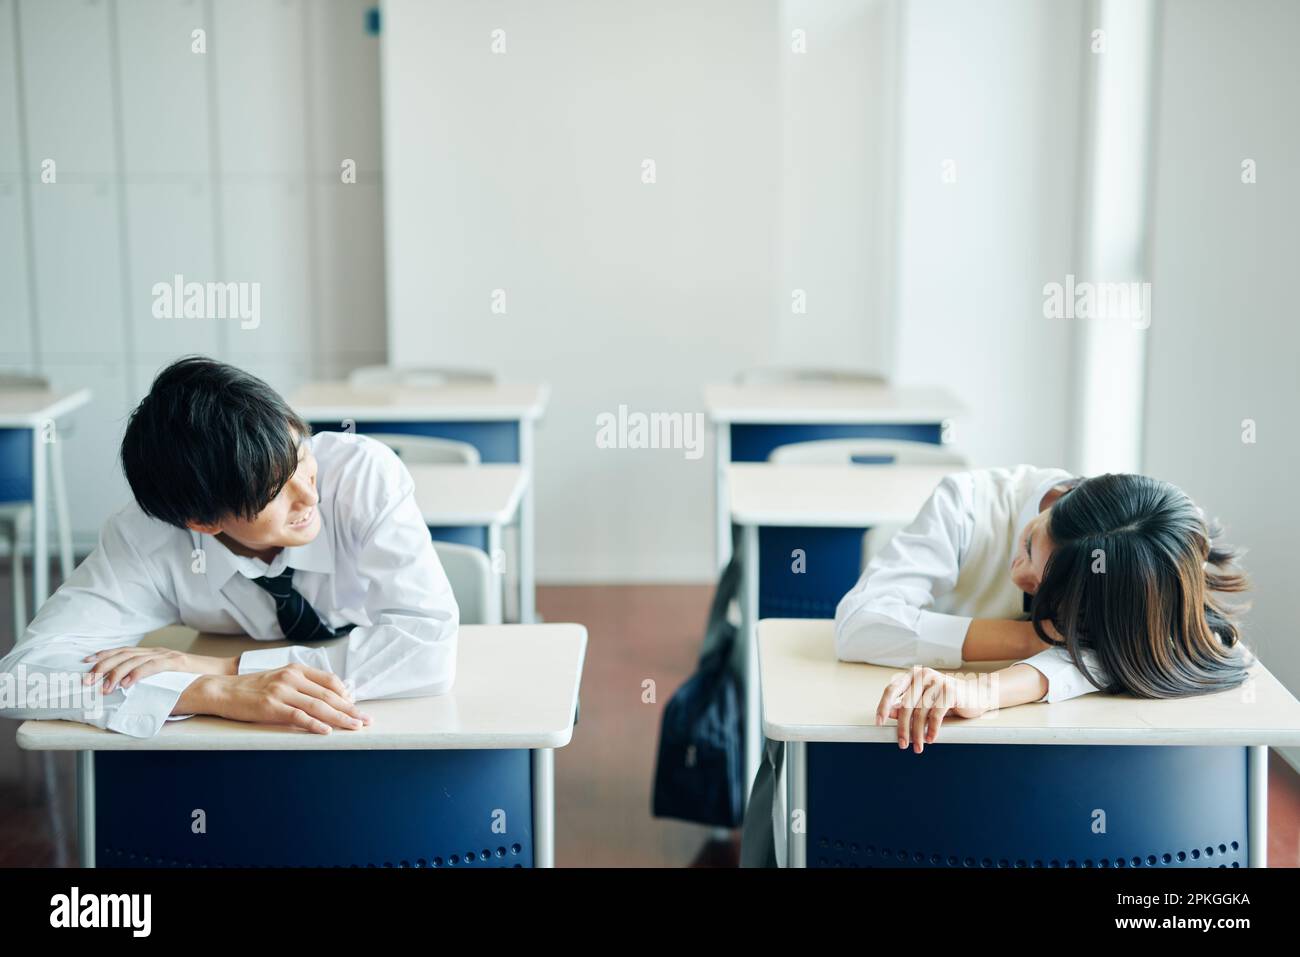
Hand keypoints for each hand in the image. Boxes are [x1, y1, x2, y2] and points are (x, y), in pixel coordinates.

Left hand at [82, 647, 236, 692]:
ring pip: (134, 660)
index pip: (123, 651)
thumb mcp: (169, 680)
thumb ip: (151, 683)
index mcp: (154, 654)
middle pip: (123, 654)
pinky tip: (125, 684)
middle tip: (87, 680)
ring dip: (115, 673)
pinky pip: (152, 667)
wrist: (221, 677)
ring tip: (103, 687)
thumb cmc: (196, 682)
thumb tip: (131, 697)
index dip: (103, 655)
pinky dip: (136, 674)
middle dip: (102, 666)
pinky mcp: (176, 663)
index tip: (85, 662)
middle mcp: (158, 651)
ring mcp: (167, 655)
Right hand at [180, 664, 372, 733]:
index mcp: (297, 670)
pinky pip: (298, 716)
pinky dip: (314, 724)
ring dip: (340, 718)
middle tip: (366, 720)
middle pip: (329, 695)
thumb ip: (302, 685)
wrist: (222, 690)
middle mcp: (292, 678)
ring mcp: (281, 692)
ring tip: (355, 727)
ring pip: (318, 706)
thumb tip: (329, 698)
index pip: (330, 681)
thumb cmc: (252, 688)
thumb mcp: (280, 678)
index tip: (358, 707)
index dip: (347, 695)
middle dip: (351, 709)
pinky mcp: (270, 707)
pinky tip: (326, 731)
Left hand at [876, 665, 989, 753]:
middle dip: (903, 728)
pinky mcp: (950, 691)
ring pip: (920, 712)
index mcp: (913, 675)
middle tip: (902, 744)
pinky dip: (932, 729)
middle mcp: (923, 675)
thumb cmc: (947, 699)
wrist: (977, 695)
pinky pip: (936, 714)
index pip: (891, 690)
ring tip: (918, 746)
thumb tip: (890, 714)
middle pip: (905, 705)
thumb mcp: (924, 702)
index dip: (883, 707)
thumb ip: (907, 705)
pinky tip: (930, 739)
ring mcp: (937, 681)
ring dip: (918, 733)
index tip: (879, 723)